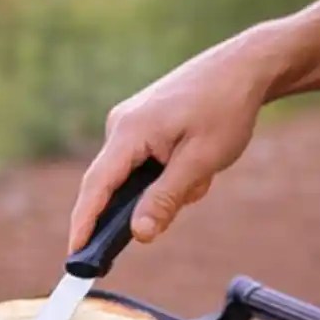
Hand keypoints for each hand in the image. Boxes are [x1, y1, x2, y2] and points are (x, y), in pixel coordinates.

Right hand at [67, 30, 282, 251]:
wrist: (244, 66)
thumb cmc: (226, 108)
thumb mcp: (200, 161)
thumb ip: (166, 199)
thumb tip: (138, 234)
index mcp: (129, 132)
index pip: (96, 187)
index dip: (83, 223)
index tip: (74, 254)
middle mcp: (120, 125)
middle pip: (114, 185)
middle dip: (148, 202)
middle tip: (192, 190)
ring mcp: (128, 122)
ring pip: (134, 177)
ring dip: (167, 186)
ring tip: (203, 173)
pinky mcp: (140, 123)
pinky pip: (143, 163)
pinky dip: (168, 172)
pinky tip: (195, 163)